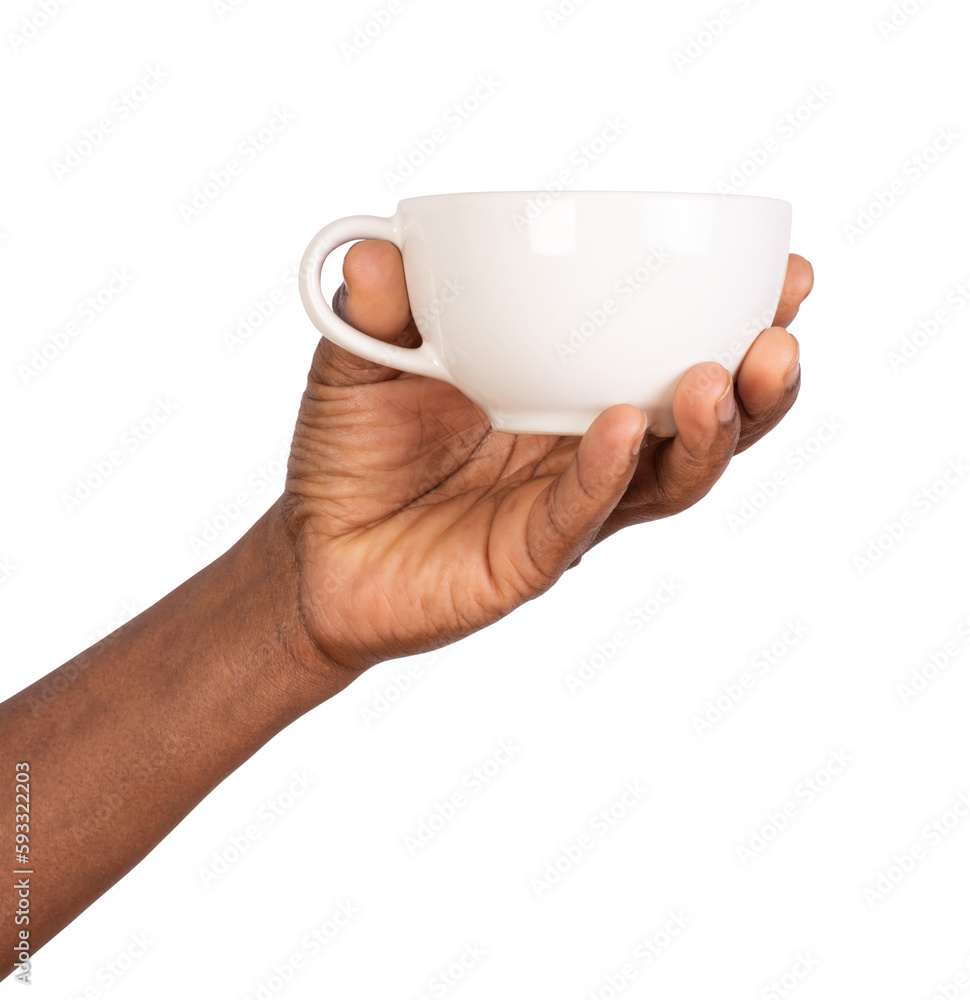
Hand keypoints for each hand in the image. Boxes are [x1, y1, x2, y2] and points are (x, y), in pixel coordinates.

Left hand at [281, 242, 812, 674]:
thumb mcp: (360, 360)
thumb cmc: (351, 450)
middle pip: (699, 422)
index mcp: (570, 390)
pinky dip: (605, 474)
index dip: (733, 318)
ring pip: (666, 479)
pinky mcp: (530, 560)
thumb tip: (375, 250)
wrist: (312, 549)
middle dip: (755, 382)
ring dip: (706, 433)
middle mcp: (587, 450)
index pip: (669, 353)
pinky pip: (579, 517)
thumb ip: (379, 308)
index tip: (785, 274)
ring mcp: (568, 508)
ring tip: (720, 380)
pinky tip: (620, 428)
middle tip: (778, 336)